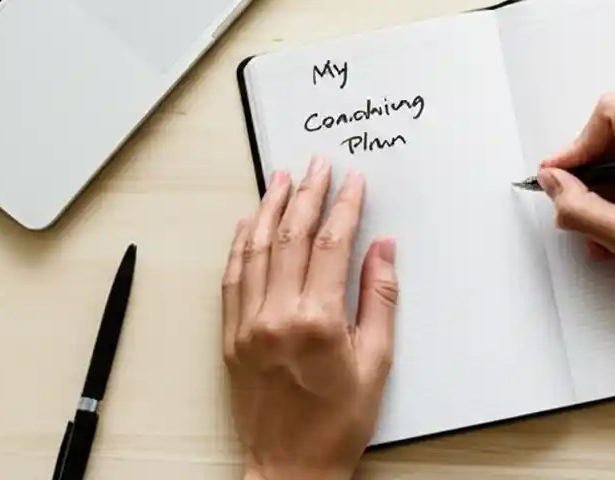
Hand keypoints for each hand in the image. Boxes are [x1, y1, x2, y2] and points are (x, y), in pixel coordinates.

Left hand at [223, 159, 398, 479]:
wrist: (289, 467)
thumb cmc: (336, 424)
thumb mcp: (376, 363)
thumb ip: (379, 299)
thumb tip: (382, 249)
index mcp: (317, 321)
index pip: (330, 244)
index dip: (343, 206)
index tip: (352, 181)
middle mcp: (276, 316)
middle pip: (291, 237)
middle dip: (306, 194)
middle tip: (317, 164)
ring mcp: (248, 325)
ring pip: (257, 250)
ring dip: (270, 209)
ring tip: (281, 178)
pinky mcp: (231, 336)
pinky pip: (233, 277)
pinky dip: (241, 244)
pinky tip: (249, 223)